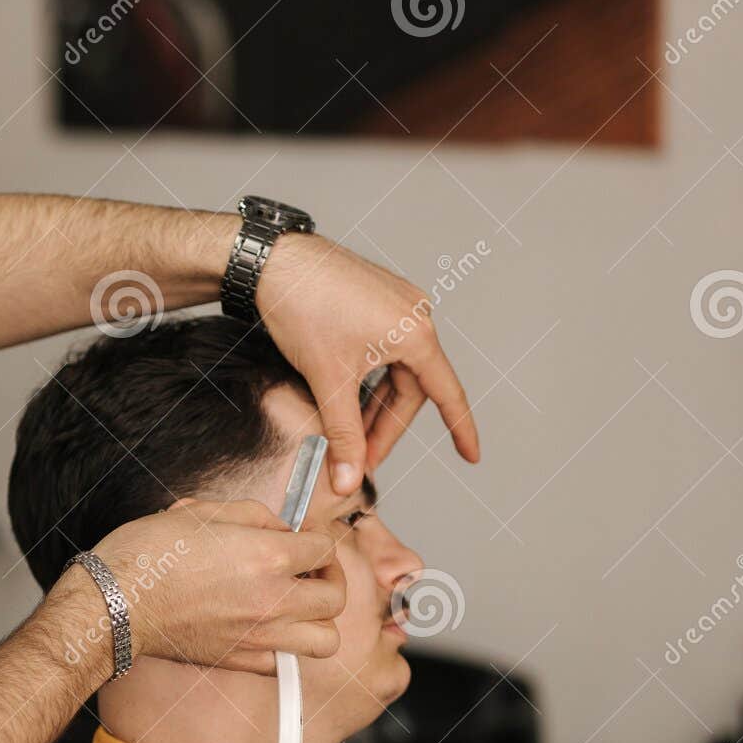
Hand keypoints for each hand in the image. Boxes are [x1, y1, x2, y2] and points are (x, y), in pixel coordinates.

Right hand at [61, 499, 344, 676]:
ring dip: (318, 620)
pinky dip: (284, 646)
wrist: (115, 603)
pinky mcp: (241, 661)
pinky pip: (285, 661)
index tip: (304, 537)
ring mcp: (260, 637)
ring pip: (325, 640)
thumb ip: (253, 515)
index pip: (325, 549)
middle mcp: (273, 601)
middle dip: (328, 578)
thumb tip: (281, 526)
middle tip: (308, 570)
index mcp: (268, 557)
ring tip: (297, 605)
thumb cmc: (149, 553)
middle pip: (336, 598)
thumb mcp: (200, 511)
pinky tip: (264, 627)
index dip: (317, 538)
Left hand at [255, 232, 480, 493]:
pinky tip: (345, 398)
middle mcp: (415, 314)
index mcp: (416, 332)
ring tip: (348, 435)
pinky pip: (382, 349)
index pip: (446, 393)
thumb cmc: (302, 307)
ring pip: (394, 370)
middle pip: (411, 388)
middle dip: (386, 427)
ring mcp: (395, 303)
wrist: (271, 261)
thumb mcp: (328, 380)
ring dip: (373, 405)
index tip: (472, 455)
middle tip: (361, 460)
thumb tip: (348, 481)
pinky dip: (367, 379)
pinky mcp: (373, 299)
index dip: (460, 429)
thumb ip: (342, 434)